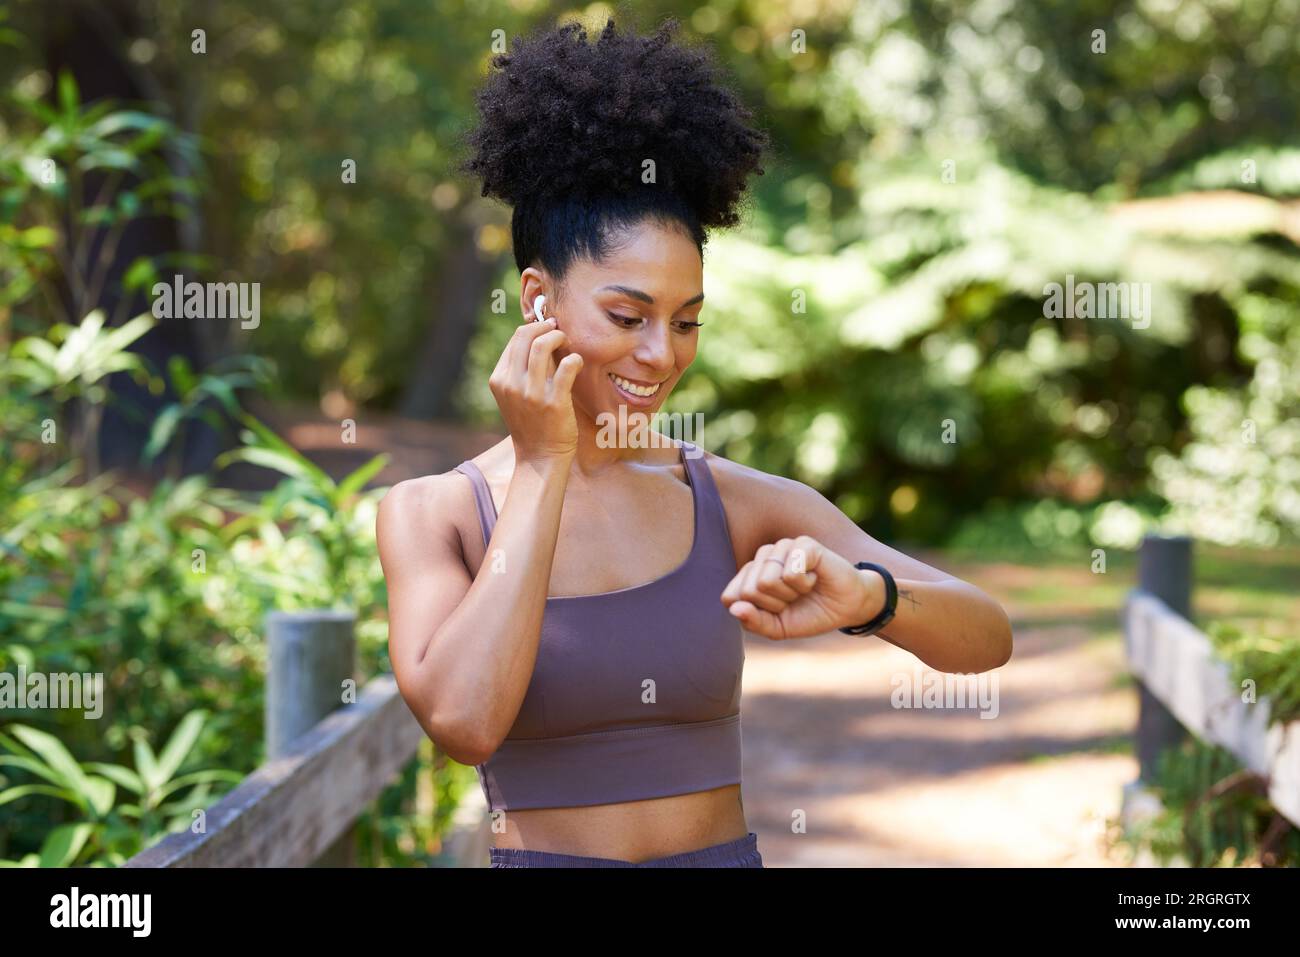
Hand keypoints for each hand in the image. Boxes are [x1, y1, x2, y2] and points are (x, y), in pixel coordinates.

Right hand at [488, 314, 582, 463]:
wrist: (539, 456)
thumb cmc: (530, 423)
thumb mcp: (514, 395)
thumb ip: (520, 369)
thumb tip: (539, 337)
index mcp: (499, 380)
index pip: (516, 340)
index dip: (534, 328)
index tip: (548, 329)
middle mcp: (511, 384)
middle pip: (525, 336)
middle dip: (545, 327)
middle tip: (559, 331)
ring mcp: (531, 393)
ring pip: (542, 346)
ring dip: (558, 338)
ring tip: (567, 343)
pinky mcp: (553, 402)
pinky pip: (566, 367)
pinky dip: (574, 359)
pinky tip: (577, 363)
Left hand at [720, 536, 882, 639]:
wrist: (847, 608)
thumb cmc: (810, 614)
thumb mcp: (778, 628)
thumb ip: (754, 622)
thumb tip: (734, 609)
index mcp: (750, 575)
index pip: (730, 597)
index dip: (756, 613)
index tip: (776, 611)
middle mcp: (763, 557)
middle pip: (748, 590)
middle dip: (774, 605)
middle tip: (793, 599)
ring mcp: (782, 547)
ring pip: (766, 581)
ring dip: (790, 594)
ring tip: (803, 588)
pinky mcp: (802, 544)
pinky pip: (790, 572)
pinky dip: (804, 584)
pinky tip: (814, 578)